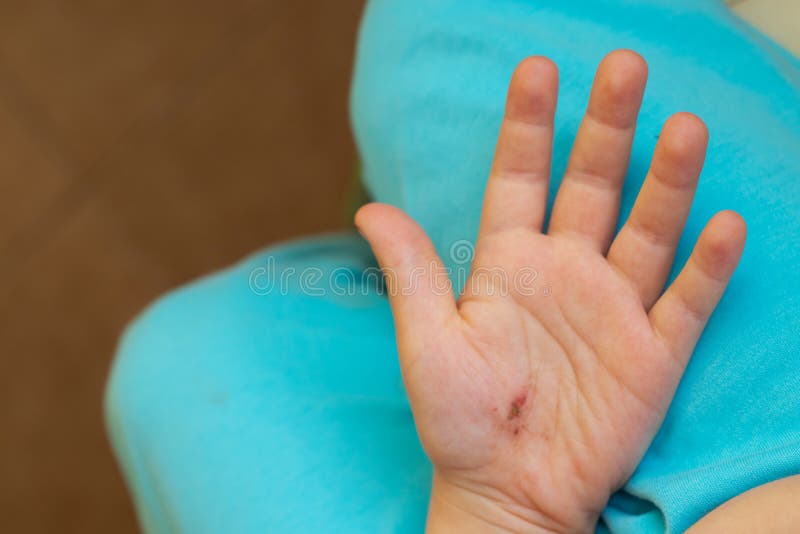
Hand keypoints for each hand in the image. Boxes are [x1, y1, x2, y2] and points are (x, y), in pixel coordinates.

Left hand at [355, 50, 745, 532]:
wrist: (505, 490)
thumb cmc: (459, 420)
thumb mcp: (427, 341)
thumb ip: (412, 272)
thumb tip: (371, 207)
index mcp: (508, 264)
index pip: (521, 177)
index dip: (529, 125)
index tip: (537, 70)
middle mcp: (565, 273)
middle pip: (593, 185)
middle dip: (608, 128)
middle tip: (625, 67)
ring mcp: (612, 309)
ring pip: (648, 230)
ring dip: (667, 182)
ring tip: (683, 128)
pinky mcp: (652, 353)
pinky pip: (686, 300)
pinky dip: (707, 265)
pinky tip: (723, 223)